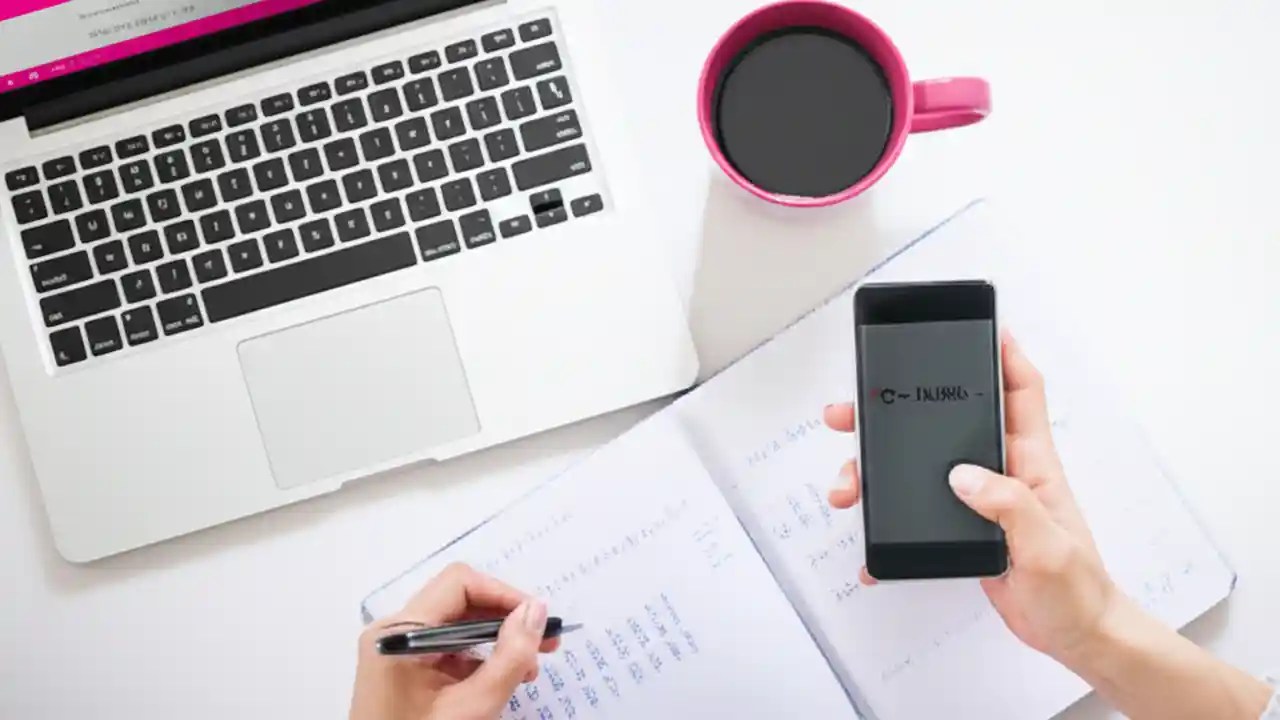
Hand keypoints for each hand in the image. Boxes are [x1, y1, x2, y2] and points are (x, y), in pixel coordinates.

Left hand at [350, 563, 558, 719]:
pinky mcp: (402, 672)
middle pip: (459, 604)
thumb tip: (536, 609)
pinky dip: (477, 661)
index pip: (459, 584)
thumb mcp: (474, 705)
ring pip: (455, 628)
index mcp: (401, 632)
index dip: (504, 595)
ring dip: (496, 643)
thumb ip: (510, 656)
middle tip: (547, 643)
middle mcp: (394, 633)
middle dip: (506, 620)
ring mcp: (396, 653)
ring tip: (527, 671)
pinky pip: (445, 651)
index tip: (538, 620)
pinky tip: (501, 681)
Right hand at [825, 331, 1120, 661]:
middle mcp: (1005, 473)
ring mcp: (984, 500)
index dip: (1005, 355)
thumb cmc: (1077, 590)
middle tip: (857, 409)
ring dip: (881, 470)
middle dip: (899, 408)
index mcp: (1032, 464)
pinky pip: (920, 511)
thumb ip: (1009, 505)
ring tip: (849, 486)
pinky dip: (892, 521)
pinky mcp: (967, 528)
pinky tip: (872, 538)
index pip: (1021, 392)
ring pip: (922, 466)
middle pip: (949, 422)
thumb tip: (962, 474)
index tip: (981, 327)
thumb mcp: (1047, 546)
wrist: (1076, 636)